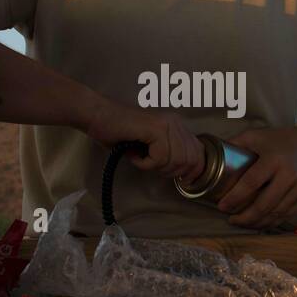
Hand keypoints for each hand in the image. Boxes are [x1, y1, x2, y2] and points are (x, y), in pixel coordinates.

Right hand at [83, 98, 204, 180]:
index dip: (194, 170)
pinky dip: (145, 163)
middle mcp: (176, 123)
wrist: (97, 116)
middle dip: (170, 171)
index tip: (184, 181)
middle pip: (189, 160)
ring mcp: (167, 124)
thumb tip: (183, 172)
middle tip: (150, 166)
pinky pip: (160, 158)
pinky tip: (134, 154)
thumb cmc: (117, 133)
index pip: (199, 152)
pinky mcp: (156, 129)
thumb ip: (166, 154)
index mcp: (177, 125)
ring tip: (139, 158)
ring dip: (155, 167)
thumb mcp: (149, 146)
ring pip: (175, 161)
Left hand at [216, 127, 296, 229]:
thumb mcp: (257, 136)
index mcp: (274, 158)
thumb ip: (236, 144)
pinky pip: (286, 214)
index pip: (251, 182)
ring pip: (276, 213)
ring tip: (242, 222)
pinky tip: (259, 222)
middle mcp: (289, 174)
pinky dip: (271, 221)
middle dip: (245, 217)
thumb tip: (212, 155)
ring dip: (257, 222)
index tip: (222, 206)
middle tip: (231, 220)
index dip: (235, 197)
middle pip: (264, 204)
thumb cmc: (280, 140)